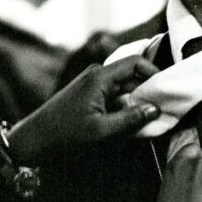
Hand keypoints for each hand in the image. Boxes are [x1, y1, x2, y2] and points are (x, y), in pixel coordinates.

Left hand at [8, 56, 159, 162]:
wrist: (35, 139)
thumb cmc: (65, 134)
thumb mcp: (101, 130)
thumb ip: (130, 119)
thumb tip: (156, 109)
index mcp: (100, 76)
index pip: (135, 62)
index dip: (153, 72)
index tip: (166, 89)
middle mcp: (97, 74)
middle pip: (132, 74)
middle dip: (148, 89)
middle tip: (164, 106)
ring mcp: (92, 83)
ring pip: (124, 86)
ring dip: (137, 99)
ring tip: (150, 116)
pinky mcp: (90, 93)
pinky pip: (114, 94)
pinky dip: (125, 104)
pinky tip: (132, 120)